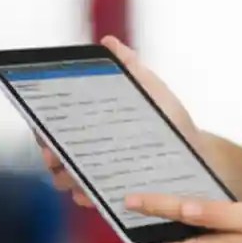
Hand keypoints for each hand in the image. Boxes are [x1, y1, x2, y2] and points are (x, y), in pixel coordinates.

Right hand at [37, 36, 202, 208]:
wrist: (198, 154)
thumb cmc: (172, 121)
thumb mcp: (152, 91)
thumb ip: (130, 67)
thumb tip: (109, 43)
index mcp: (93, 124)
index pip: (57, 124)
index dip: (44, 125)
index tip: (43, 125)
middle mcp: (90, 151)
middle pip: (55, 154)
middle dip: (49, 153)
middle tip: (53, 153)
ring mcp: (100, 175)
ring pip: (68, 180)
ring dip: (65, 178)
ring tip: (72, 176)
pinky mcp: (113, 196)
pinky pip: (91, 199)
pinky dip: (86, 197)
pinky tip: (89, 194)